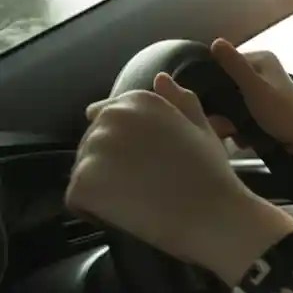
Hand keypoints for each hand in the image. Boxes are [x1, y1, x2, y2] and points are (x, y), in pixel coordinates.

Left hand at [69, 74, 292, 280]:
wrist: (213, 213)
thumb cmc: (212, 173)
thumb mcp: (203, 128)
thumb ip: (180, 101)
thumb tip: (161, 78)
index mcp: (139, 100)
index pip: (108, 116)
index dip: (127, 144)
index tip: (148, 162)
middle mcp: (111, 116)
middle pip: (93, 142)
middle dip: (110, 162)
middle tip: (144, 183)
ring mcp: (94, 149)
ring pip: (84, 169)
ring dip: (103, 184)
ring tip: (136, 198)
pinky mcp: (83, 182)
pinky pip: (78, 197)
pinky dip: (95, 209)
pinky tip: (125, 212)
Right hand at [209, 38, 292, 153]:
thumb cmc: (281, 113)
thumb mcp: (254, 87)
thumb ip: (235, 66)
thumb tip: (215, 41)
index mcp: (262, 58)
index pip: (224, 63)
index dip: (214, 82)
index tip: (211, 103)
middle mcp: (264, 68)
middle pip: (228, 83)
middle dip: (224, 105)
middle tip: (225, 124)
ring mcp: (266, 86)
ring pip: (234, 99)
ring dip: (231, 118)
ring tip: (235, 132)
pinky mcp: (266, 103)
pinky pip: (244, 110)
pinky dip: (241, 123)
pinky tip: (243, 136)